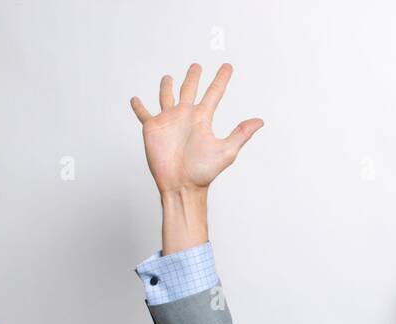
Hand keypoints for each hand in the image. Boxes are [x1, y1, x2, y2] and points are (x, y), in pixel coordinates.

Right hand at [130, 63, 262, 195]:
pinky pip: (144, 114)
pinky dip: (139, 107)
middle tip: (196, 66)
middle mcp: (186, 117)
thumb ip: (241, 134)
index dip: (221, 79)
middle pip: (190, 90)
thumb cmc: (203, 172)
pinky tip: (135, 100)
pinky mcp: (152, 129)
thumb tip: (260, 121)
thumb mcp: (226, 151)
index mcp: (203, 119)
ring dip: (167, 87)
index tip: (228, 67)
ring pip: (167, 98)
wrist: (181, 185)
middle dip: (193, 77)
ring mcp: (168, 121)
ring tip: (167, 77)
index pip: (214, 93)